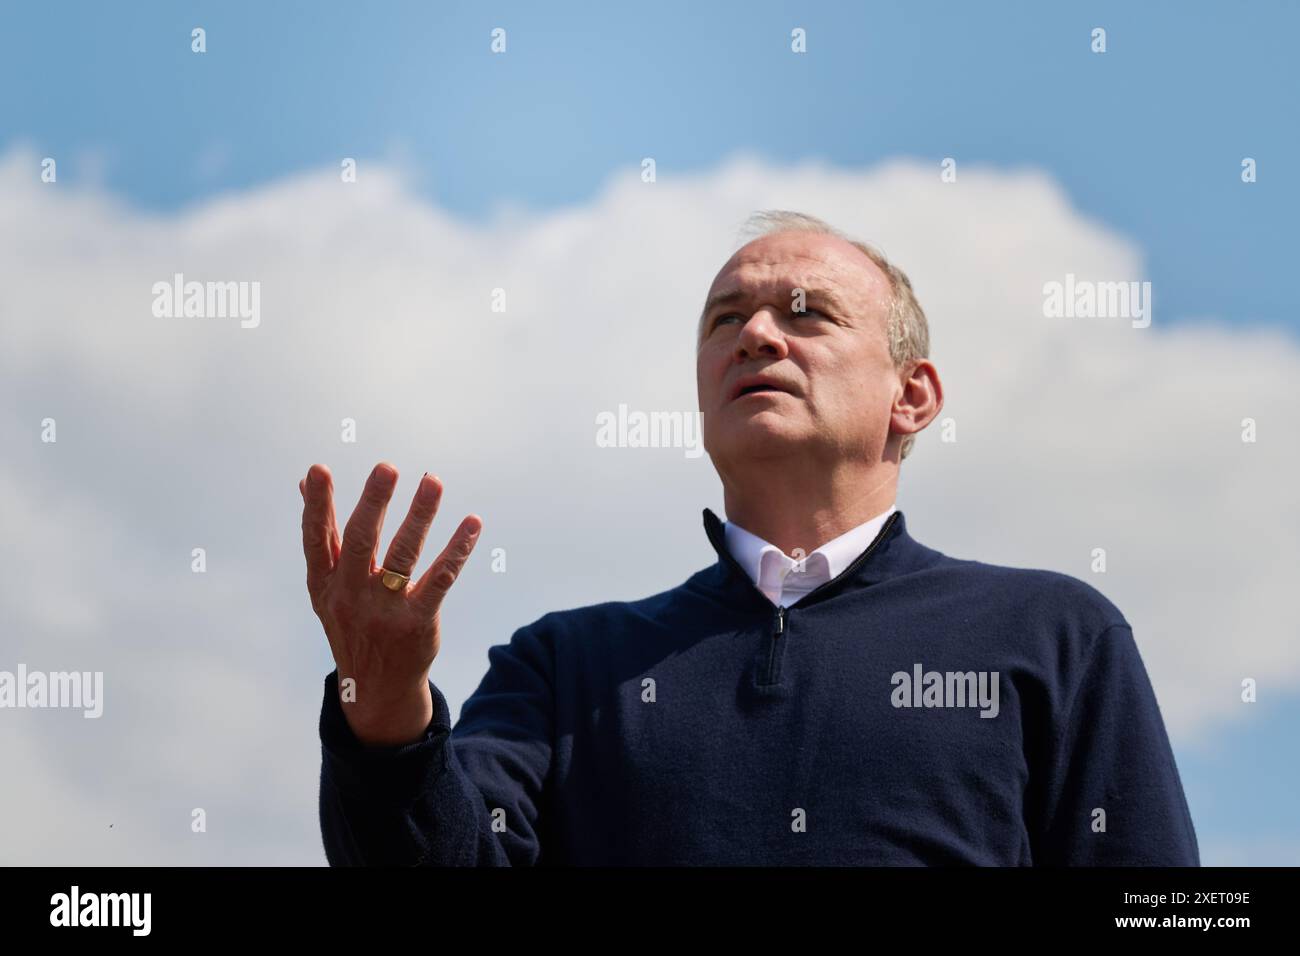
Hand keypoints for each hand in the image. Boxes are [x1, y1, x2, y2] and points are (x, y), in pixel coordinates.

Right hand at [300, 461, 482, 745]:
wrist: (374, 688)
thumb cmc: (351, 621)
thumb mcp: (327, 585)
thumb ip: (321, 534)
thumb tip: (304, 483)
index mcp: (324, 582)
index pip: (316, 538)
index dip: (316, 505)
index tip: (317, 470)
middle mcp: (351, 595)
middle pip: (360, 542)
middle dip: (373, 502)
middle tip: (386, 467)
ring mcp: (384, 610)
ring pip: (403, 555)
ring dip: (419, 515)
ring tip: (432, 481)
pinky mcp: (418, 622)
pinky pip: (440, 579)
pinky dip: (457, 550)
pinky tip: (472, 523)